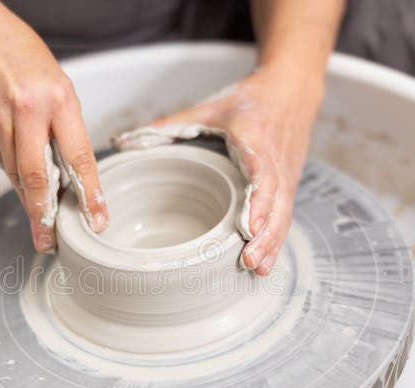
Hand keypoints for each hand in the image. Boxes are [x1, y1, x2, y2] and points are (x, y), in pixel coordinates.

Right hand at [0, 2, 107, 251]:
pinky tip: (7, 145)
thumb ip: (62, 127)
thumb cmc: (19, 55)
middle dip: (43, 215)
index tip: (96, 219)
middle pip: (36, 176)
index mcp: (57, 98)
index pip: (78, 157)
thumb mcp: (56, 84)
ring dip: (26, 192)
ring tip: (34, 205)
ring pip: (14, 173)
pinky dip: (6, 162)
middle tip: (48, 240)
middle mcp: (27, 110)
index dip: (89, 194)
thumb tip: (65, 174)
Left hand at [115, 68, 322, 274]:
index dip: (258, 202)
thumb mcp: (208, 108)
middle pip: (276, 204)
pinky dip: (276, 239)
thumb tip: (122, 141)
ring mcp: (286, 175)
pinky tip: (264, 261)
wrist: (291, 90)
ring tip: (257, 269)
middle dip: (265, 235)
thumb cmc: (250, 100)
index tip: (249, 226)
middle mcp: (276, 161)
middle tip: (249, 262)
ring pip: (284, 214)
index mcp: (256, 140)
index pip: (262, 175)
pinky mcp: (288, 185)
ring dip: (272, 243)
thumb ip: (167, 126)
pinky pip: (285, 215)